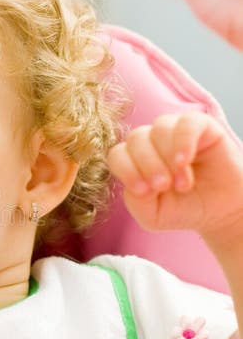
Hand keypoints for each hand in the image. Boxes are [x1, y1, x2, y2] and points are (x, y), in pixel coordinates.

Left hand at [107, 112, 242, 245]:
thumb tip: (134, 184)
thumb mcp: (152, 215)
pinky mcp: (200, 125)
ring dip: (167, 157)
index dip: (126, 170)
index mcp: (134, 160)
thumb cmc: (182, 209)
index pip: (117, 154)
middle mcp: (151, 141)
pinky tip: (185, 161)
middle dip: (148, 165)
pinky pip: (186, 122)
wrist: (220, 211)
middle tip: (164, 187)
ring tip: (183, 183)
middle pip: (136, 139)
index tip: (145, 192)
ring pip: (159, 128)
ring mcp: (174, 130)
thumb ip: (135, 201)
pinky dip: (183, 141)